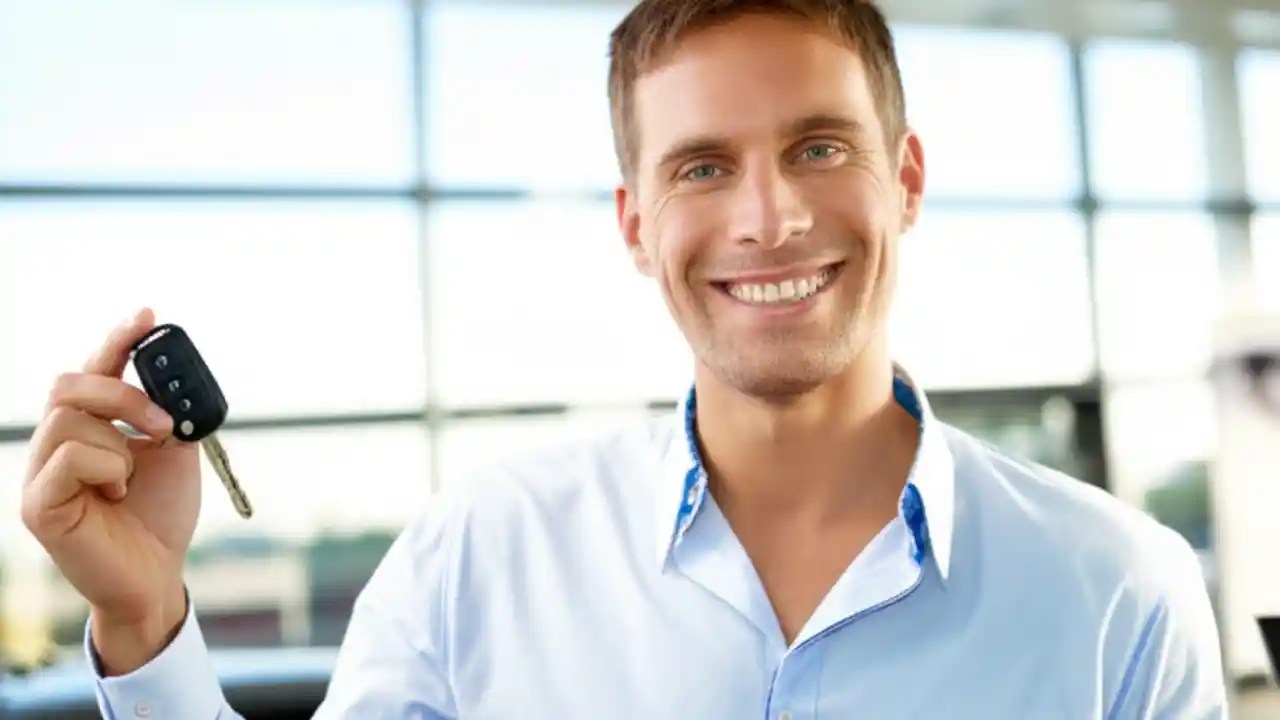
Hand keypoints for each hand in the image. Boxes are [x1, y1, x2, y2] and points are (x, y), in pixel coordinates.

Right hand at [20, 308, 201, 673]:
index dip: (116, 339)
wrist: (159, 573)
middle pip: (70, 384)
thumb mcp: (173, 452)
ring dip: (120, 443)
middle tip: (160, 425)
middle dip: (122, 394)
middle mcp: (56, 444)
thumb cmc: (160, 514)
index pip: (93, 370)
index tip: (146, 315)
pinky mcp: (38, 504)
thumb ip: (164, 411)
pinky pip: (70, 457)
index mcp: (88, 427)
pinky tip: (116, 494)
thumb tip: (164, 372)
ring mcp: (41, 473)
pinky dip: (108, 469)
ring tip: (133, 476)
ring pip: (71, 420)